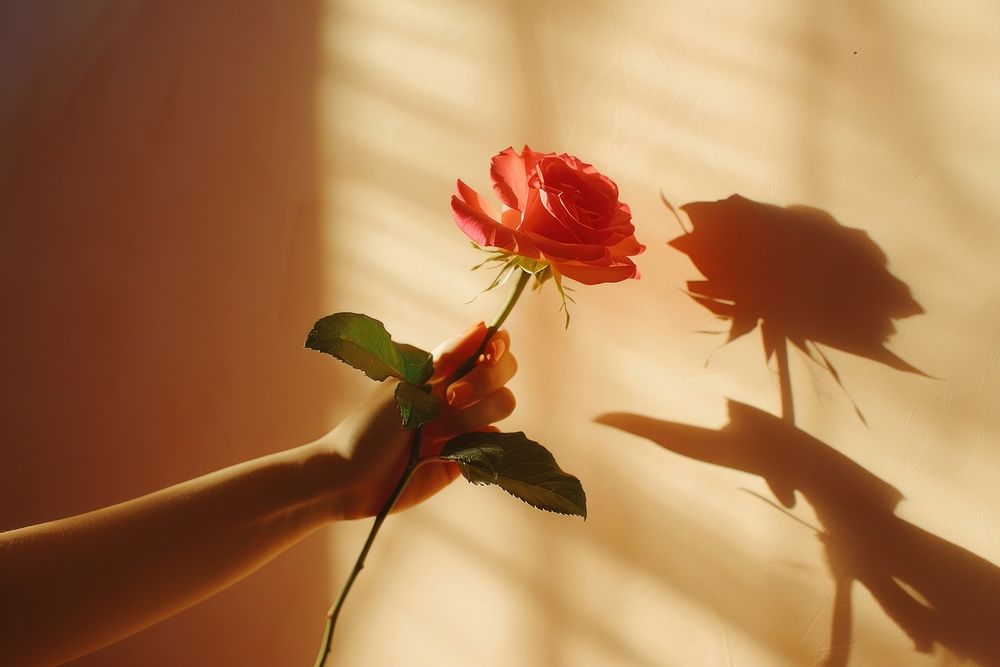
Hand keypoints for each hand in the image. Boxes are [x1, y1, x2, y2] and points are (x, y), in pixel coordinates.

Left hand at [320, 323, 516, 518]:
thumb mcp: (407, 384)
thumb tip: (482, 327)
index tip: (487, 354)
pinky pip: (496, 445)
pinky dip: (482, 443)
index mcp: (444, 370)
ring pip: (502, 407)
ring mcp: (466, 426)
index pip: (490, 348)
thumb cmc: (371, 425)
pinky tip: (450, 448)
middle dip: (484, 382)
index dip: (497, 348)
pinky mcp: (468, 458)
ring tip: (436, 432)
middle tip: (450, 398)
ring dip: (472, 415)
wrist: (352, 477)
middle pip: (503, 376)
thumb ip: (448, 357)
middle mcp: (460, 394)